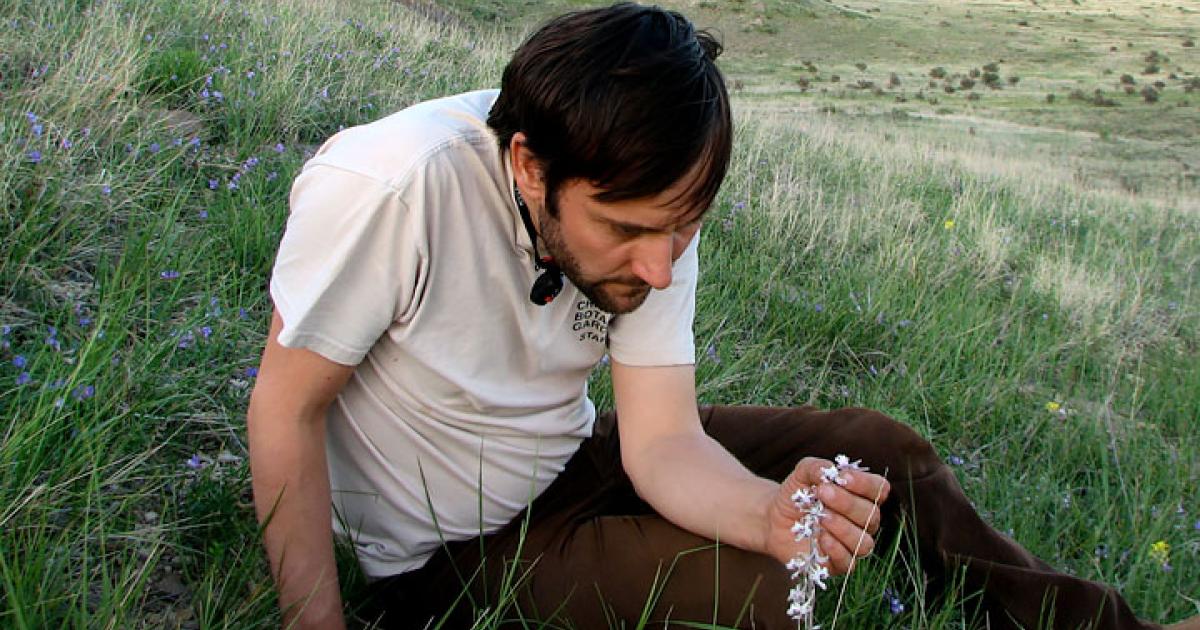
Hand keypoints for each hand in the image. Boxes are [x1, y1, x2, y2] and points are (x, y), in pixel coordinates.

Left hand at [763, 457, 890, 574]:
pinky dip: (837, 549)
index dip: (865, 483)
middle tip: (822, 493)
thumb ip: (817, 467)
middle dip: (847, 503)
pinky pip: (849, 562)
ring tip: (820, 516)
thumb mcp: (802, 474)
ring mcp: (852, 544)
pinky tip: (821, 538)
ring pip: (864, 542)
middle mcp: (863, 521)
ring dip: (843, 527)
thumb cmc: (796, 494)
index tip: (842, 477)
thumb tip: (831, 472)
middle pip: (871, 515)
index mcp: (862, 496)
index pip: (879, 489)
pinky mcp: (839, 564)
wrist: (774, 519)